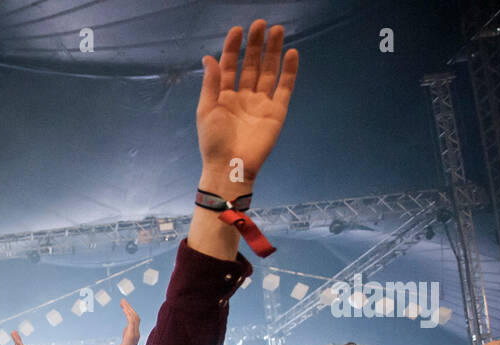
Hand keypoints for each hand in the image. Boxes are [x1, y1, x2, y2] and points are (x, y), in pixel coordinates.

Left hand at [115, 299, 141, 344]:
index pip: (135, 320)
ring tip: (122, 302)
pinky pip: (131, 321)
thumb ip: (126, 335)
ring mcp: (135, 334)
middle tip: (122, 301)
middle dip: (129, 308)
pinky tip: (124, 308)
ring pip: (134, 317)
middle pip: (135, 317)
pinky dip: (128, 313)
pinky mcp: (132, 335)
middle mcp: (137, 333)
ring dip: (128, 308)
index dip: (130, 312)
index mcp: (135, 334)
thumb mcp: (125, 343)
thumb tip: (126, 329)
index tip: (124, 306)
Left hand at [196, 20, 298, 188]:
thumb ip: (211, 83)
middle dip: (255, 44)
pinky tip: (292, 54)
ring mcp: (261, 103)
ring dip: (273, 51)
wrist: (230, 166)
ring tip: (278, 30)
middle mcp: (243, 96)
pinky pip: (284, 88)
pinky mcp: (276, 111)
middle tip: (260, 24)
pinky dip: (289, 71)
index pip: (230, 65)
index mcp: (224, 95)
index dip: (233, 48)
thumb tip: (208, 57)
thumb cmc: (213, 141)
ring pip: (269, 72)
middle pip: (252, 64)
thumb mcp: (206, 109)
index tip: (237, 30)